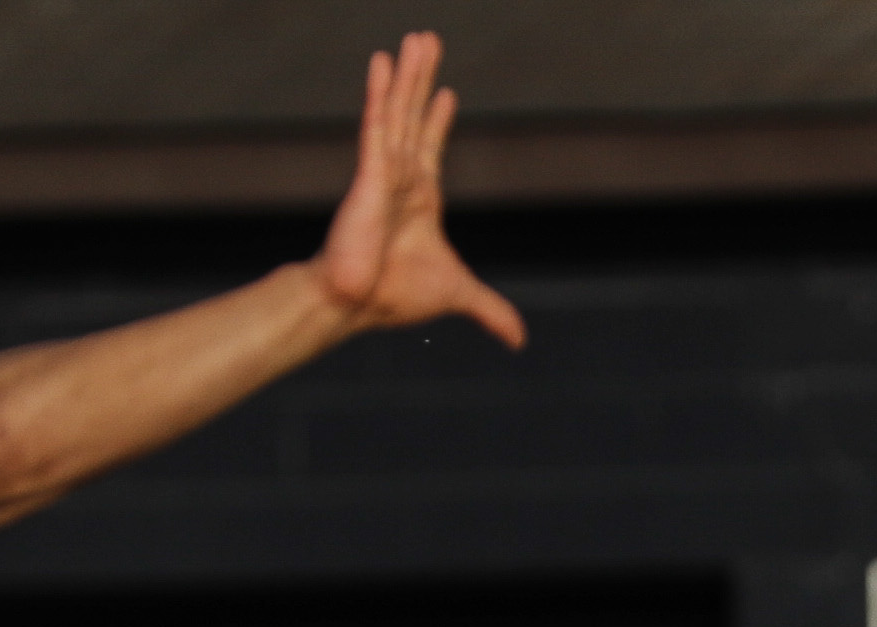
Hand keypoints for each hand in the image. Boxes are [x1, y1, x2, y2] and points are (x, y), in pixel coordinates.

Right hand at [313, 35, 526, 346]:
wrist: (357, 303)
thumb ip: (490, 310)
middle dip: (424, 79)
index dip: (438, 120)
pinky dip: (380, 91)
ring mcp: (384, 170)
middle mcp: (401, 178)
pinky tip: (383, 61)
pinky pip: (376, 122)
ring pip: (399, 110)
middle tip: (429, 41)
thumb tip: (519, 339)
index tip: (447, 93)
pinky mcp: (369, 171)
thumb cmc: (395, 298)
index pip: (431, 148)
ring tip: (416, 38)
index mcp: (420, 199)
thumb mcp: (459, 295)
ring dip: (408, 73)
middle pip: (415, 117)